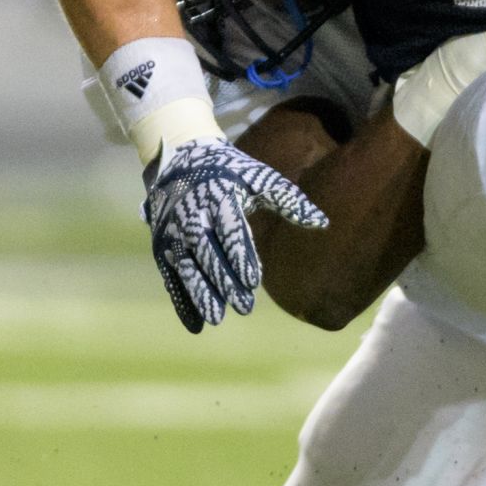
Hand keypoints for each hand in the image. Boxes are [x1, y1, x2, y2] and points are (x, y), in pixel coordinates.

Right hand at [143, 137, 327, 332]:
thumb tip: (322, 223)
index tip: (254, 279)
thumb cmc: (231, 172)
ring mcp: (174, 233)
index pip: (229, 229)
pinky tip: (195, 325)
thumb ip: (289, 200)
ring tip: (218, 317)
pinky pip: (171, 276)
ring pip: (186, 267)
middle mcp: (191, 217)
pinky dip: (181, 300)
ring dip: (200, 293)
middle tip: (244, 305)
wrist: (180, 160)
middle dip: (224, 280)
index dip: (240, 254)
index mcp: (218, 198)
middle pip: (207, 252)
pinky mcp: (163, 246)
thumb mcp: (259, 177)